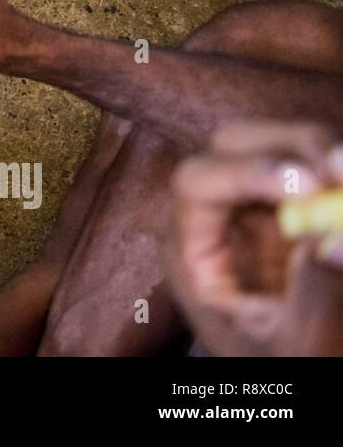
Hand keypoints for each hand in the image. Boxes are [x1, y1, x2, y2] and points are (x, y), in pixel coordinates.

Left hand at [167, 121, 342, 355]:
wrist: (291, 375)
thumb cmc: (278, 366)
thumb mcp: (295, 344)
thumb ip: (315, 293)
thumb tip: (340, 238)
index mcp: (192, 248)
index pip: (195, 183)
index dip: (248, 171)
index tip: (309, 184)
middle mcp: (217, 214)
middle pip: (234, 145)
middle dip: (292, 145)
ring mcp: (257, 207)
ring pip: (279, 146)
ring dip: (322, 152)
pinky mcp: (295, 210)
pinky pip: (314, 170)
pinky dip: (338, 174)